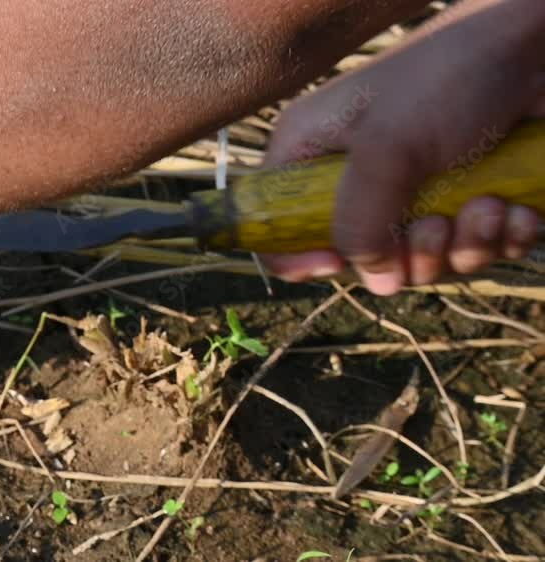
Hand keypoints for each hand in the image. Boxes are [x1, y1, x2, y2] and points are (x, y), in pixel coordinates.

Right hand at [261, 0, 544, 294]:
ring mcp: (413, 192)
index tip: (337, 264)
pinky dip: (502, 237)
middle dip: (414, 255)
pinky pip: (475, 249)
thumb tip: (375, 281)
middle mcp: (356, 179)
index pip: (276, 227)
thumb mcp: (388, 148)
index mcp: (311, 155)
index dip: (298, 257)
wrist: (534, 45)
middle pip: (362, 258)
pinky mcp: (465, 198)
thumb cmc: (448, 76)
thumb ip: (361, 222)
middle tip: (437, 224)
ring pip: (426, 261)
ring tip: (490, 206)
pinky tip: (516, 208)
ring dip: (466, 245)